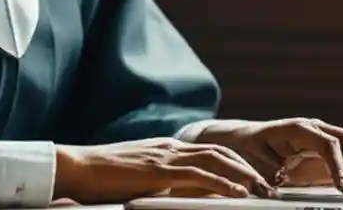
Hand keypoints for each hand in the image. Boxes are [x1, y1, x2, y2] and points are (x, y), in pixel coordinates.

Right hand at [53, 137, 277, 203]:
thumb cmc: (99, 178)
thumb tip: (178, 195)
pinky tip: (237, 194)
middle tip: (268, 187)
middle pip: (220, 152)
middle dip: (247, 168)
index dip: (235, 163)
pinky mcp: (158, 171)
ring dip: (243, 175)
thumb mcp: (136, 178)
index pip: (209, 151)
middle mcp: (169, 148)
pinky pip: (198, 176)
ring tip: (261, 191)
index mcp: (165, 149)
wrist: (75, 167)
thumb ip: (159, 182)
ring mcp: (164, 157)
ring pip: (215, 160)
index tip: (252, 179)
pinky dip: (222, 184)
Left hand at [192, 118, 342, 198]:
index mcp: (299, 129)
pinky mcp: (333, 143)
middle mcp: (317, 126)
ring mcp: (327, 132)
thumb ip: (269, 165)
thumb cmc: (253, 146)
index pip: (329, 144)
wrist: (251, 135)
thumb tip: (281, 176)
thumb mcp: (257, 156)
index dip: (340, 167)